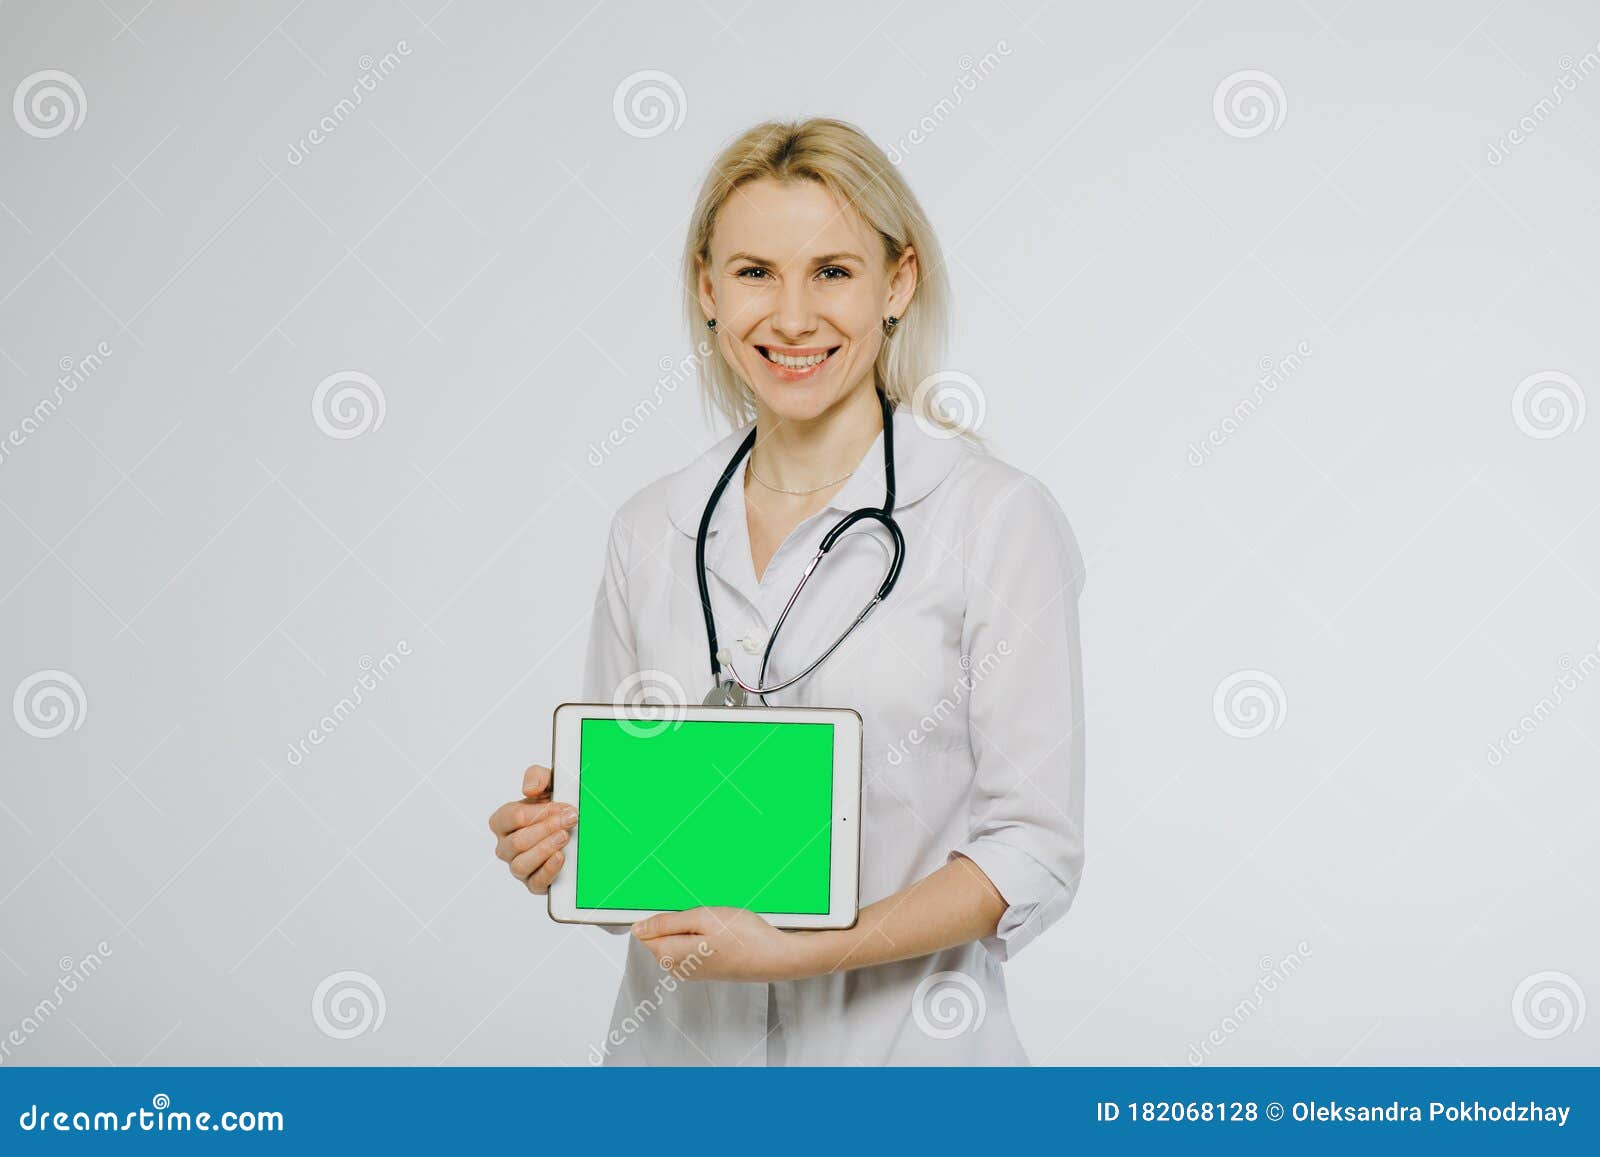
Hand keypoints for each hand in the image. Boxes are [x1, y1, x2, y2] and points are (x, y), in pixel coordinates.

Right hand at [488, 763, 577, 894]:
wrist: (572, 826)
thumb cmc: (554, 804)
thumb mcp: (549, 782)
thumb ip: (537, 776)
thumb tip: (529, 790)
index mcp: (503, 821)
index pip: (512, 817)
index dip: (539, 812)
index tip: (563, 807)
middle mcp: (506, 846)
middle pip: (518, 841)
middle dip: (547, 828)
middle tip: (570, 819)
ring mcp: (519, 866)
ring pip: (521, 864)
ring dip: (545, 848)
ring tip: (565, 836)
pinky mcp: (534, 883)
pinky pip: (535, 882)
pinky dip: (548, 870)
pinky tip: (561, 857)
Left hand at [632, 907, 817, 982]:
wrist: (776, 957)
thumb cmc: (744, 937)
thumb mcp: (703, 918)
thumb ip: (667, 923)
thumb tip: (639, 928)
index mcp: (671, 955)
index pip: (645, 933)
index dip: (658, 915)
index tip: (679, 908)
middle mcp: (678, 968)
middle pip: (661, 938)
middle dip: (675, 921)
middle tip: (705, 913)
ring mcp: (693, 971)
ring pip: (677, 942)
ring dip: (690, 927)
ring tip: (716, 922)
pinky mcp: (707, 969)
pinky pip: (692, 948)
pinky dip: (701, 936)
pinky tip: (721, 931)